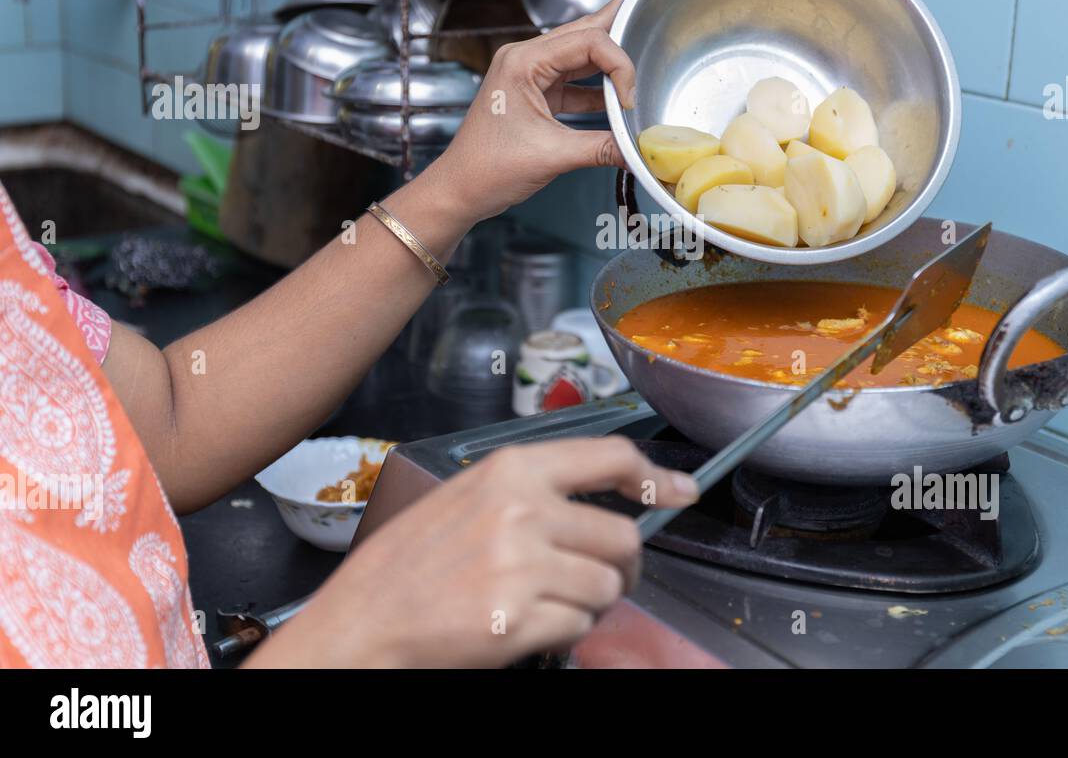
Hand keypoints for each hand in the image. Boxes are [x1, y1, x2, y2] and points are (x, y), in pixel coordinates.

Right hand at [247, 437, 697, 667]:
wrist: (363, 622)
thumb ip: (535, 490)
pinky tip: (524, 622)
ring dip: (590, 602)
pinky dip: (563, 631)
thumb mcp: (468, 496)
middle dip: (619, 565)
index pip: (611, 457)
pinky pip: (580, 626)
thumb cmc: (410, 562)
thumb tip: (613, 498)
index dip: (657, 476)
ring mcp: (521, 564)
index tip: (683, 490)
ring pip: (607, 587)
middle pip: (623, 536)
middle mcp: (522, 510)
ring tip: (545, 600)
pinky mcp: (519, 617)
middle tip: (595, 576)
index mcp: (511, 470)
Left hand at [426, 0, 635, 224]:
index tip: (630, 98)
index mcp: (523, 62)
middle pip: (581, 34)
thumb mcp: (553, 155)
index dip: (618, 64)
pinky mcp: (534, 95)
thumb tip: (638, 150)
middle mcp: (524, 60)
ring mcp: (529, 76)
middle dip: (615, 25)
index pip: (587, 42)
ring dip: (608, 59)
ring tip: (637, 44)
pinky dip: (597, 89)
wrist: (460, 189)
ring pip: (578, 57)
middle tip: (643, 7)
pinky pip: (573, 82)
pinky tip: (618, 96)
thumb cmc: (488, 167)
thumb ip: (602, 149)